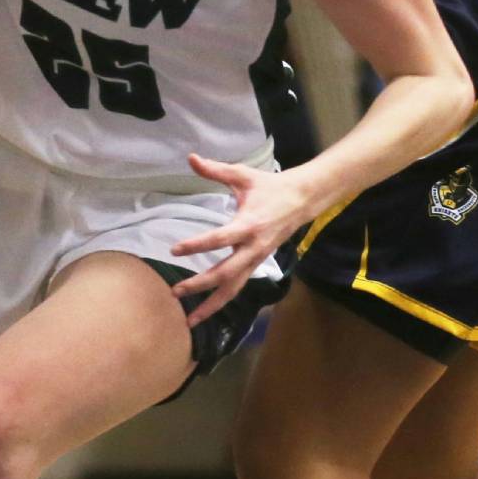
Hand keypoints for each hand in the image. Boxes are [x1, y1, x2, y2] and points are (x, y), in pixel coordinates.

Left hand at [170, 155, 317, 327]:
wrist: (302, 200)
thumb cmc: (270, 187)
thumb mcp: (243, 175)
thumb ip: (215, 170)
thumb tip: (191, 158)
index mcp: (248, 224)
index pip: (219, 238)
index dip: (197, 245)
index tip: (175, 249)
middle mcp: (252, 248)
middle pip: (225, 274)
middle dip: (200, 285)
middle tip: (175, 292)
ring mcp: (256, 259)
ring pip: (234, 288)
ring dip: (212, 305)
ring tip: (190, 320)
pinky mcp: (257, 264)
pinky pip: (239, 286)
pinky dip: (223, 300)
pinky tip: (207, 311)